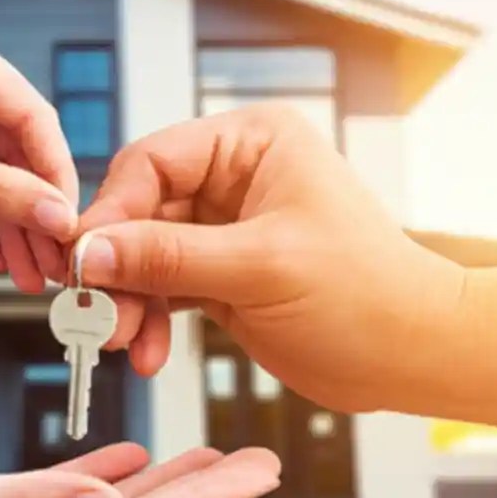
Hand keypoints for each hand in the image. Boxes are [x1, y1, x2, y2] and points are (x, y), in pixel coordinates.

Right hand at [76, 102, 465, 412]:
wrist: (413, 355)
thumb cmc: (365, 295)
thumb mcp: (260, 268)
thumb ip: (170, 257)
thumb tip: (92, 251)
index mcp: (252, 142)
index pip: (154, 161)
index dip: (112, 211)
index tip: (83, 261)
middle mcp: (235, 175)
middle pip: (141, 209)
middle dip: (118, 266)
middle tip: (97, 314)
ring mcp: (225, 226)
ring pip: (145, 253)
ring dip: (130, 300)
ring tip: (127, 344)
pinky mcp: (221, 272)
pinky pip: (164, 286)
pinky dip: (149, 318)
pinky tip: (148, 351)